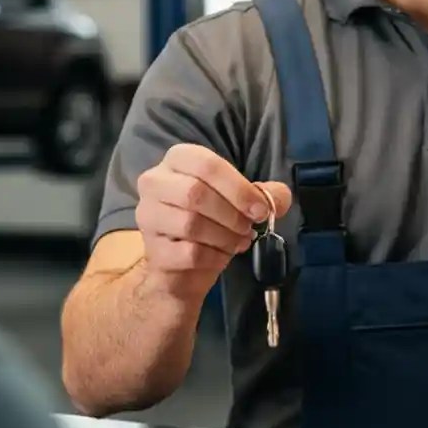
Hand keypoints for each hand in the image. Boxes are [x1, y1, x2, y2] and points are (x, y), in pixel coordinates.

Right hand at [135, 144, 292, 298]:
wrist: (183, 267)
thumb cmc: (211, 223)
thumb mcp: (240, 203)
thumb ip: (263, 195)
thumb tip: (280, 196)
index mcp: (178, 160)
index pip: (205, 163)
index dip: (238, 187)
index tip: (261, 209)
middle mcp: (154, 183)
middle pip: (195, 193)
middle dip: (232, 214)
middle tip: (248, 228)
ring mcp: (147, 216)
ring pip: (190, 224)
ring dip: (225, 236)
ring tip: (238, 242)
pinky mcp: (153, 250)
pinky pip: (189, 253)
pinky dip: (214, 257)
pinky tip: (221, 257)